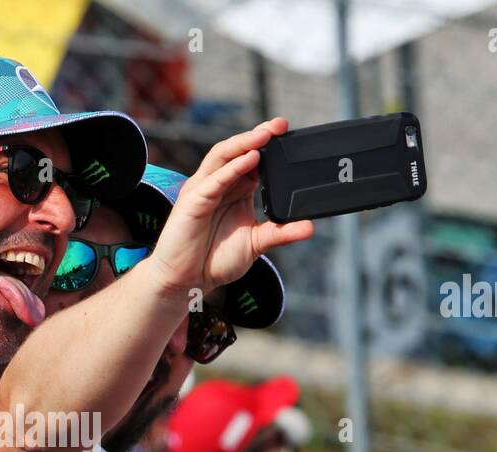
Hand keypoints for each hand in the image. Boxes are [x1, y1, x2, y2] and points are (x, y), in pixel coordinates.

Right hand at [146, 119, 313, 300]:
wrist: (187, 281)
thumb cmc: (215, 261)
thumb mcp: (256, 244)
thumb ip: (281, 233)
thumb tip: (310, 227)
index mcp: (235, 190)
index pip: (252, 158)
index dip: (269, 145)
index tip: (290, 134)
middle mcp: (218, 184)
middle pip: (237, 150)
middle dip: (258, 135)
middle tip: (281, 125)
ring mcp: (203, 190)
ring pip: (223, 156)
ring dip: (244, 143)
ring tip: (266, 134)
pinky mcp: (192, 202)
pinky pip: (214, 180)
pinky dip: (232, 168)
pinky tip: (250, 159)